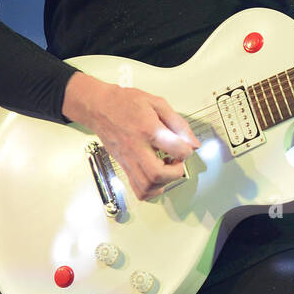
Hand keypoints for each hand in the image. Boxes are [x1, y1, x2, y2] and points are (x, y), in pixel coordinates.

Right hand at [62, 72, 199, 200]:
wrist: (100, 107)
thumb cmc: (125, 103)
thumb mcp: (157, 103)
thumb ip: (178, 123)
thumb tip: (193, 143)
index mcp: (147, 129)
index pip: (175, 149)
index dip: (187, 150)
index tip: (186, 147)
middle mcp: (136, 147)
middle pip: (157, 174)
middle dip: (175, 173)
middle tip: (177, 162)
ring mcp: (128, 159)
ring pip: (146, 186)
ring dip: (163, 183)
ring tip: (166, 168)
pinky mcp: (123, 166)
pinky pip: (137, 189)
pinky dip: (151, 190)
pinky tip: (156, 178)